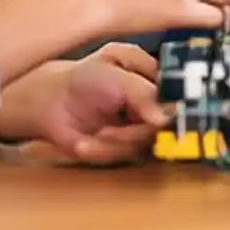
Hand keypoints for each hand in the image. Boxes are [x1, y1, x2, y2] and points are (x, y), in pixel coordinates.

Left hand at [0, 43, 170, 163]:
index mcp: (155, 77)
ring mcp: (139, 125)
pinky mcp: (124, 145)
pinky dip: (102, 151)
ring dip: (115, 143)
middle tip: (109, 131)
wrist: (50, 102)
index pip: (179, 97)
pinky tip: (86, 142)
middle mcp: (153, 102)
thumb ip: (142, 93)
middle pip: (163, 127)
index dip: (172, 111)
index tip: (157, 121)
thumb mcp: (114, 73)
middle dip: (133, 132)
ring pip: (144, 144)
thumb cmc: (83, 78)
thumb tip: (166, 117)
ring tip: (96, 134)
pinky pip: (124, 156)